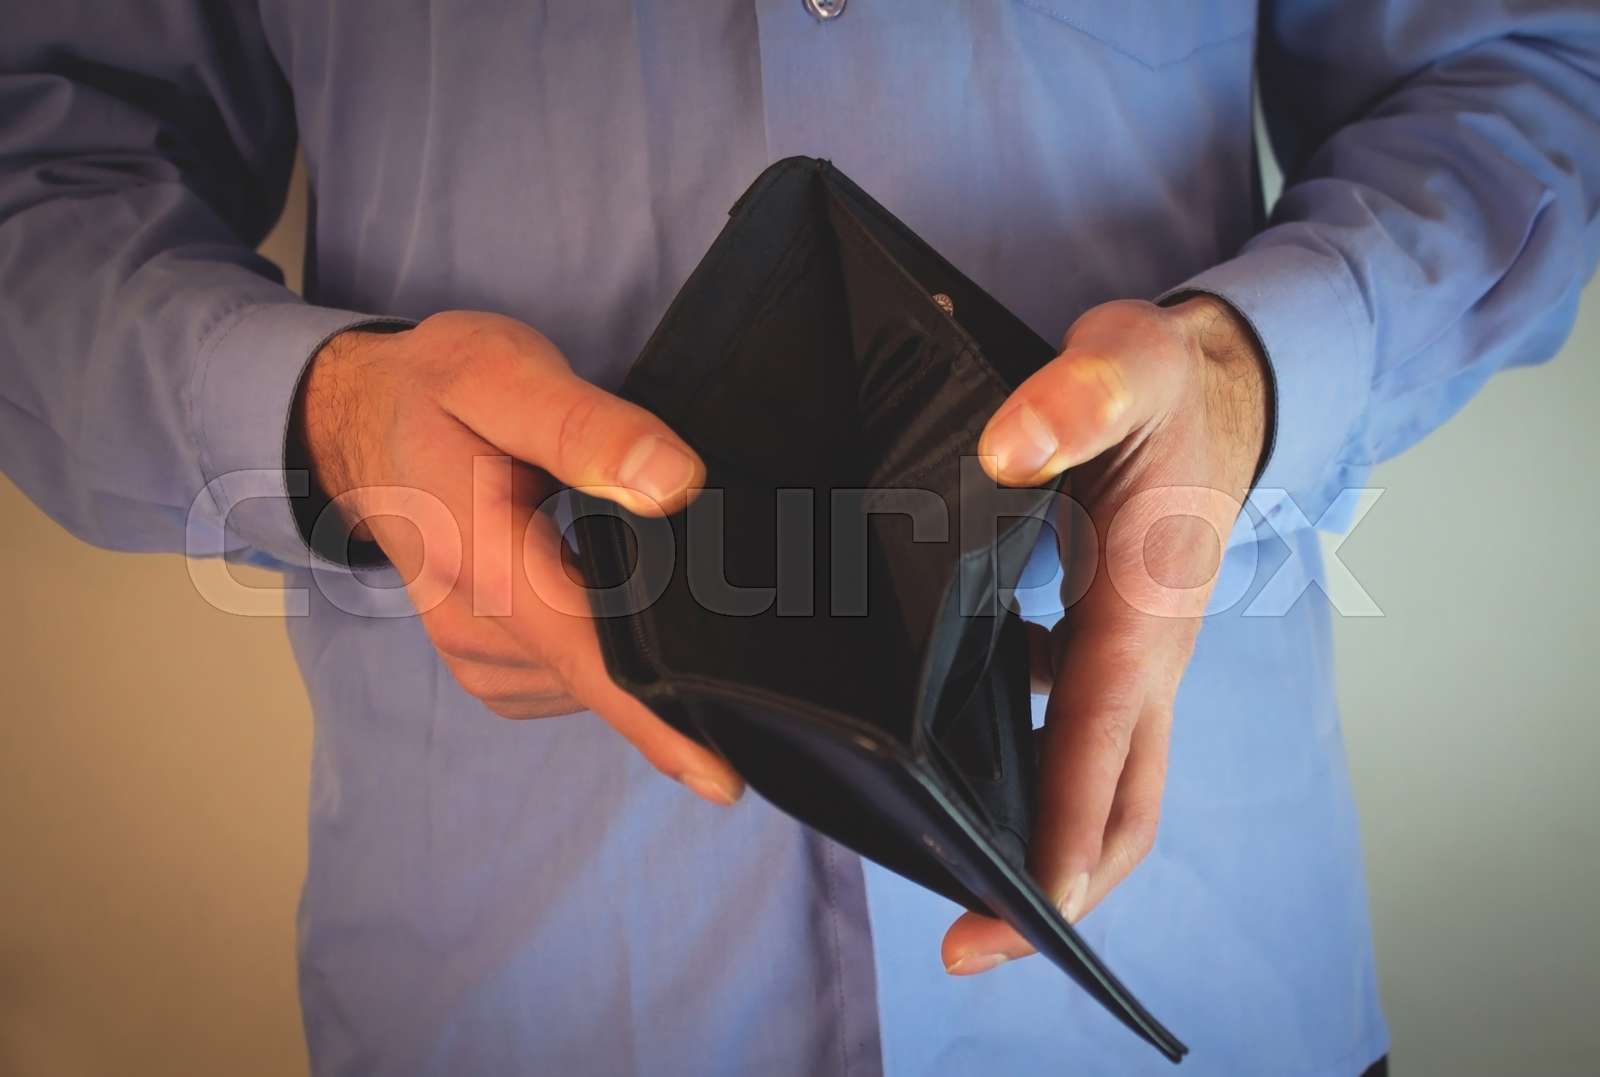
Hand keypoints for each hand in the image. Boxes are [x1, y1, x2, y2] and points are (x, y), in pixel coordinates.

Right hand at [298, 311, 743, 806]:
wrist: (361, 416)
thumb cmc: (436, 389)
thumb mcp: (503, 374)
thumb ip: (586, 428)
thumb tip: (674, 483)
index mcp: (482, 559)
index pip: (588, 661)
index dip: (658, 720)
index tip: (722, 779)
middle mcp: (474, 625)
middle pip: (600, 677)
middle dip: (672, 662)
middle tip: (725, 597)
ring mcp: (475, 651)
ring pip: (589, 682)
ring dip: (634, 649)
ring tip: (649, 572)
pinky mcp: (486, 661)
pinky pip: (567, 680)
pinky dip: (599, 650)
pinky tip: (605, 595)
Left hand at [942, 297, 1267, 973]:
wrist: (1215, 389)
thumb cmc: (1165, 388)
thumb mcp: (1126, 363)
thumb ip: (1077, 397)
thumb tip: (1005, 453)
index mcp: (1145, 613)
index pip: (1100, 743)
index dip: (1057, 834)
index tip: (1008, 913)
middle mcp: (1145, 658)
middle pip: (1118, 808)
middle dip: (1053, 893)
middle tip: (964, 947)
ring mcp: (1130, 661)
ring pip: (1097, 780)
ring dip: (1036, 837)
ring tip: (940, 868)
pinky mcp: (1105, 647)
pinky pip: (1070, 729)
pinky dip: (1021, 760)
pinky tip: (938, 741)